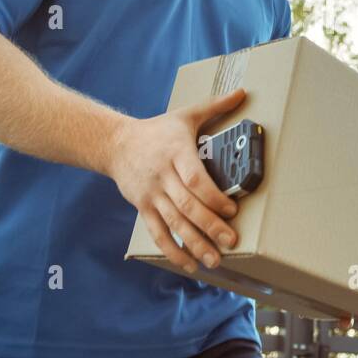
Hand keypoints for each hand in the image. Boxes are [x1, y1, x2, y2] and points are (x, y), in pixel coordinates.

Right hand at [110, 87, 245, 274]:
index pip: (195, 178)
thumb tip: (243, 93)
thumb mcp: (185, 115)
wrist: (115, 144)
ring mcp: (151, 194)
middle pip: (186, 205)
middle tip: (230, 240)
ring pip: (173, 223)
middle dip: (210, 225)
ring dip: (194, 243)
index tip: (231, 209)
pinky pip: (158, 233)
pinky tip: (189, 264)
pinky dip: (173, 250)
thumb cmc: (157, 130)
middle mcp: (163, 175)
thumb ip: (215, 106)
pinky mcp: (142, 207)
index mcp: (176, 152)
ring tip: (214, 259)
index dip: (212, 196)